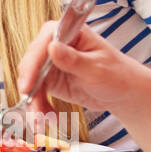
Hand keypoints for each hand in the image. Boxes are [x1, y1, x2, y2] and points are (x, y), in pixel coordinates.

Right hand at [18, 21, 150, 118]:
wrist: (123, 92)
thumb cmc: (116, 74)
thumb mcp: (97, 68)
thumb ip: (74, 60)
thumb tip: (52, 48)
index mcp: (67, 32)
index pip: (42, 45)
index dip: (32, 65)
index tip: (28, 85)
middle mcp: (54, 45)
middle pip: (31, 63)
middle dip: (29, 87)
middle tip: (32, 106)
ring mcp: (49, 63)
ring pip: (30, 80)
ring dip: (33, 101)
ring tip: (41, 119)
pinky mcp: (49, 80)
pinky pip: (36, 93)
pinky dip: (39, 106)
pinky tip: (49, 116)